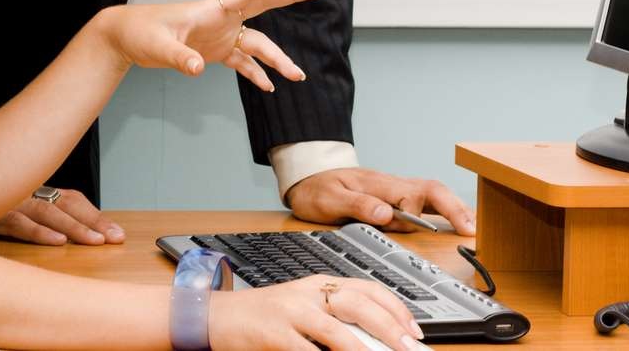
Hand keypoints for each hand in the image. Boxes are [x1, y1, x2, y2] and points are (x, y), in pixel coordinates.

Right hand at [0, 187, 125, 245]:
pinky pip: (18, 223)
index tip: (114, 231)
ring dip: (73, 228)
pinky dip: (38, 232)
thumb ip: (30, 209)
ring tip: (95, 241)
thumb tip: (59, 229)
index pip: (69, 198)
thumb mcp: (6, 198)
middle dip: (93, 221)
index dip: (93, 214)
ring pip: (47, 212)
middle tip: (115, 238)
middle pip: (65, 203)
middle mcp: (22, 189)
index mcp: (30, 186)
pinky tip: (57, 243)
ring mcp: (7, 199)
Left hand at [100, 0, 324, 91]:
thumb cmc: (140, 33)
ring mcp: (220, 34)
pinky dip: (256, 72)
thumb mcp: (158, 46)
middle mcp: (221, 18)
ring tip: (299, 74)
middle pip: (263, 4)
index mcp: (211, 8)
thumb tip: (197, 70)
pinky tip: (270, 87)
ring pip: (258, 42)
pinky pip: (242, 61)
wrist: (125, 38)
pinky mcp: (213, 51)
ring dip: (277, 58)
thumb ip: (180, 58)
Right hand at [209, 274, 421, 350]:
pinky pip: (306, 350)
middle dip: (390, 327)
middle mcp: (307, 293)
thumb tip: (373, 337)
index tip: (413, 330)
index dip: (395, 308)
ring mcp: (290, 312)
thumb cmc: (261, 316)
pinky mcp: (273, 334)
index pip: (367, 288)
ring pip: (337, 329)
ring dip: (364, 349)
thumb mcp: (301, 307)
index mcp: (318, 283)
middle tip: (408, 347)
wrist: (215, 316)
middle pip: (359, 304)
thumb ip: (333, 317)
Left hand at [288, 167, 476, 236]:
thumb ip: (358, 205)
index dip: (424, 212)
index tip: (433, 227)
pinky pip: (425, 202)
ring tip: (474, 227)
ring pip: (434, 195)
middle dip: (455, 207)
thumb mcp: (330, 199)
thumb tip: (387, 214)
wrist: (307, 177)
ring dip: (455, 209)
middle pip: (433, 191)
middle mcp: (393, 186)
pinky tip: (456, 220)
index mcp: (380, 185)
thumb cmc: (318, 189)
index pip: (412, 196)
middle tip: (472, 228)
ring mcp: (396, 191)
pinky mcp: (395, 198)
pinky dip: (445, 210)